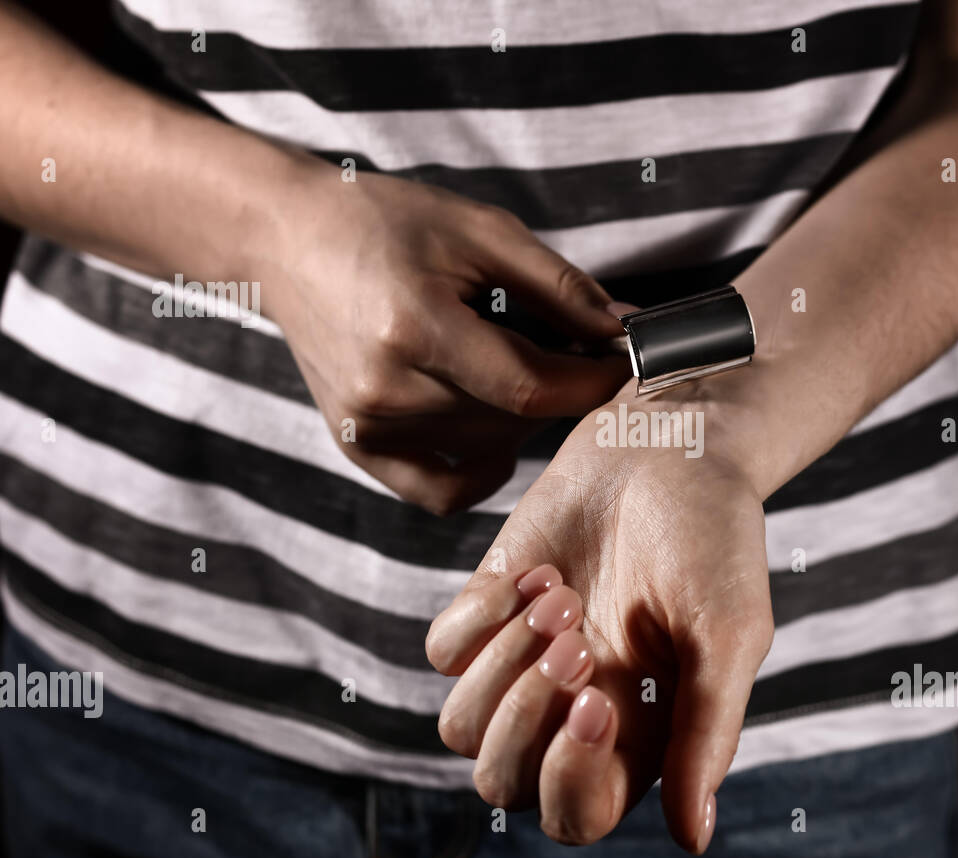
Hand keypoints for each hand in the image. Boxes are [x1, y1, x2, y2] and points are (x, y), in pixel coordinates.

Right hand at [262, 168, 629, 513]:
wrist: (289, 240)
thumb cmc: (386, 223)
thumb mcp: (480, 231)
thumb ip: (559, 286)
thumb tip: (624, 331)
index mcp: (415, 326)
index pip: (531, 387)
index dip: (590, 381)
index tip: (620, 362)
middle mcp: (384, 388)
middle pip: (512, 421)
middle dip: (559, 389)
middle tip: (564, 347)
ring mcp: (366, 426)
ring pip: (487, 450)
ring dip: (520, 418)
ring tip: (507, 362)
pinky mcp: (357, 446)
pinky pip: (442, 492)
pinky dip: (481, 468)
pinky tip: (490, 427)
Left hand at [426, 380, 774, 852]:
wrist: (671, 446)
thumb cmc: (715, 539)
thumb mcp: (728, 636)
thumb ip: (706, 736)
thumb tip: (693, 838)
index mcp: (635, 734)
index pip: (576, 814)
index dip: (571, 778)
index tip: (599, 700)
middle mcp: (571, 709)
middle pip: (503, 783)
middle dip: (525, 718)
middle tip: (576, 641)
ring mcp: (523, 660)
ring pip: (460, 726)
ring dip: (503, 663)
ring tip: (561, 597)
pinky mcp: (488, 607)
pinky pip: (441, 653)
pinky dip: (480, 616)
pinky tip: (535, 574)